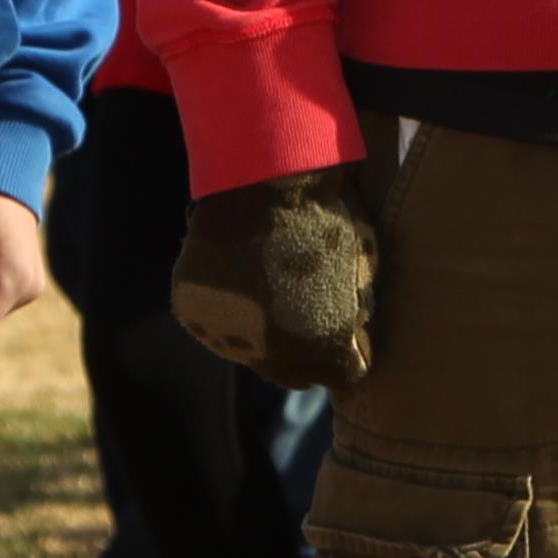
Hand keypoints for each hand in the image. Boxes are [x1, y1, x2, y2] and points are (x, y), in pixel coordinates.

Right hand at [171, 162, 379, 389]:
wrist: (270, 181)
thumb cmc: (332, 221)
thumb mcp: (364, 275)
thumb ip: (357, 320)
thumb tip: (354, 343)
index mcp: (325, 351)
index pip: (344, 376)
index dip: (347, 353)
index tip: (348, 333)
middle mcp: (273, 358)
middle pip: (294, 373)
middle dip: (307, 352)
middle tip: (310, 314)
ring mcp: (227, 336)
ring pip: (251, 351)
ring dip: (263, 332)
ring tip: (274, 289)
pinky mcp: (194, 314)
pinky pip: (216, 323)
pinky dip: (229, 308)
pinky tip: (243, 277)